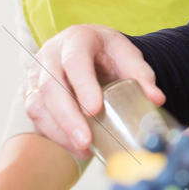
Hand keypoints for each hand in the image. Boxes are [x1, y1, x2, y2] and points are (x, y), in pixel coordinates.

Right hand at [23, 24, 161, 157]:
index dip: (83, 85)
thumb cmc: (107, 52)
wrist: (86, 46)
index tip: (95, 110)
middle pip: (51, 87)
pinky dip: (55, 135)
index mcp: (76, 39)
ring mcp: (36, 75)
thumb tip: (156, 99)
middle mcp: (50, 55)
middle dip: (68, 117)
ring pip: (37, 105)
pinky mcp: (32, 94)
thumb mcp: (127, 55)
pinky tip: (75, 147)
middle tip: (85, 140)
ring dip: (59, 131)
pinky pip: (37, 117)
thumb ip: (141, 75)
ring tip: (83, 149)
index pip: (75, 61)